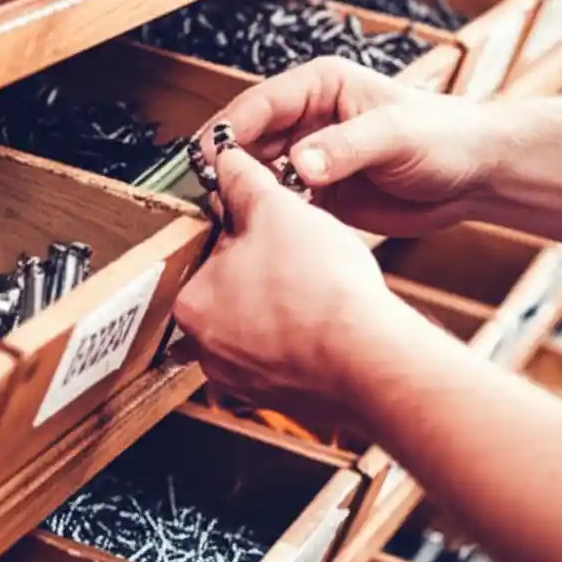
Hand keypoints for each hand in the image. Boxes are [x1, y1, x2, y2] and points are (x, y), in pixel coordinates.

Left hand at [173, 144, 455, 425]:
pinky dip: (305, 343)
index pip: (212, 253)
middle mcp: (208, 350)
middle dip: (266, 273)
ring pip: (262, 328)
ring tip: (319, 292)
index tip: (276, 230)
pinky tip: (329, 325)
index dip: (250, 232)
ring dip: (287, 309)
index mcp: (192, 304)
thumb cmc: (321, 291)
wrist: (369, 357)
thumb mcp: (277, 211)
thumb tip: (228, 162)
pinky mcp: (282, 399)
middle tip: (302, 260)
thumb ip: (244, 183)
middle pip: (234, 292)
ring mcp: (244, 381)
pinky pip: (289, 360)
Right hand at [200, 57, 506, 236]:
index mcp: (320, 87)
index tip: (205, 159)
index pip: (260, 105)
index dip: (228, 130)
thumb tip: (298, 166)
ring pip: (257, 173)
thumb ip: (345, 148)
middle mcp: (307, 119)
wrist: (477, 175)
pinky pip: (279, 202)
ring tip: (220, 218)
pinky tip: (255, 233)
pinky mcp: (318, 193)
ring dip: (240, 192)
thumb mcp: (396, 136)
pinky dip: (265, 215)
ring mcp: (310, 157)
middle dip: (224, 165)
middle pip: (248, 140)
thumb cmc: (445, 137)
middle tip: (203, 196)